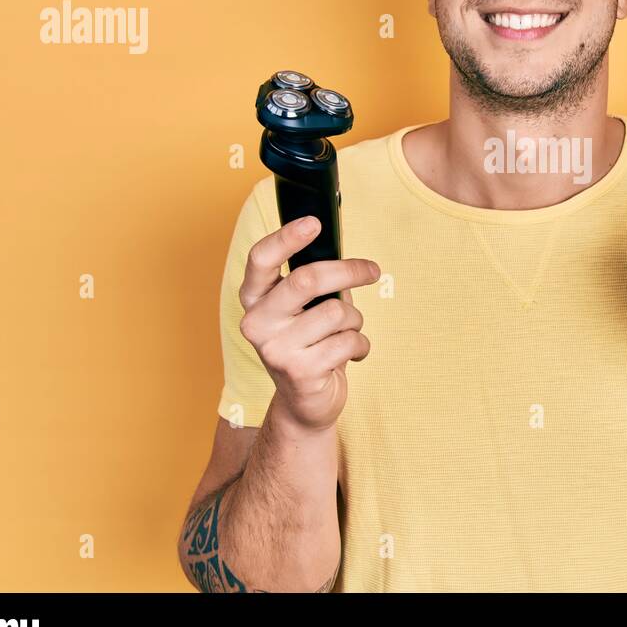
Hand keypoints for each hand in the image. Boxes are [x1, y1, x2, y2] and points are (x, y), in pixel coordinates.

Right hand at [238, 216, 381, 431]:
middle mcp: (256, 322)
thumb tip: (345, 255)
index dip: (286, 237)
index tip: (314, 222)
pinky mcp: (299, 372)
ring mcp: (274, 349)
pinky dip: (360, 345)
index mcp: (254, 299)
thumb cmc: (311, 343)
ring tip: (348, 333)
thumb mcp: (306, 309)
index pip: (261, 259)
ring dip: (355, 321)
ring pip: (336, 312)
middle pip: (306, 280)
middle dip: (348, 271)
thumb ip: (314, 283)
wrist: (305, 404)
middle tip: (372, 270)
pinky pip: (348, 341)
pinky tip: (350, 355)